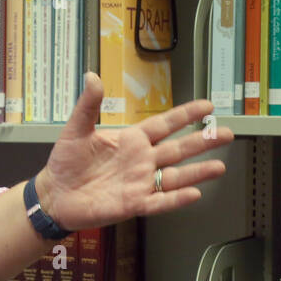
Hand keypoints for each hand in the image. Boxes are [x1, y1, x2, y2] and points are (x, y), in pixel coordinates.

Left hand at [34, 73, 232, 230]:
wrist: (54, 193)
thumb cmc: (66, 162)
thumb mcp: (76, 130)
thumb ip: (88, 105)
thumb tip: (92, 76)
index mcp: (131, 140)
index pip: (164, 125)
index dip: (185, 115)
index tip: (207, 106)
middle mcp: (141, 161)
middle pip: (178, 149)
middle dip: (202, 141)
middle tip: (225, 133)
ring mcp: (139, 183)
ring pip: (175, 177)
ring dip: (197, 172)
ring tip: (219, 167)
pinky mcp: (132, 204)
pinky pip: (159, 202)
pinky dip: (176, 199)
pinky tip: (193, 193)